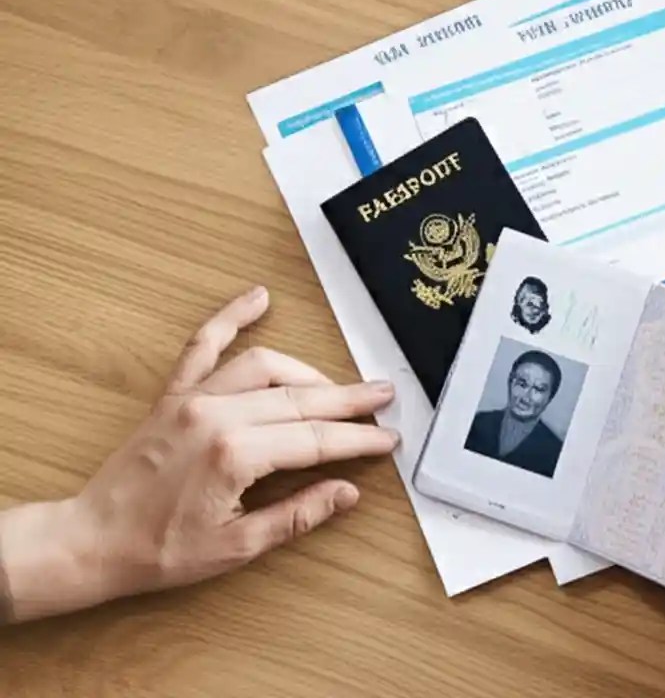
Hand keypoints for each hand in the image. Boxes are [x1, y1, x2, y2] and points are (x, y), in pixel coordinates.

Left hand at [0, 286, 398, 623]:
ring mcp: (192, 399)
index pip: (316, 439)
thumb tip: (346, 493)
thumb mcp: (237, 546)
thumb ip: (297, 515)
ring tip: (339, 387)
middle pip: (300, 399)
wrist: (90, 541)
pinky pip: (203, 346)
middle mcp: (216, 415)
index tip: (388, 439)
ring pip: (265, 367)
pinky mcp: (172, 396)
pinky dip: (230, 317)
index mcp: (235, 454)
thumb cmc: (158, 551)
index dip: (358, 439)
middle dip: (349, 399)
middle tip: (386, 396)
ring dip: (308, 373)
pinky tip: (257, 298)